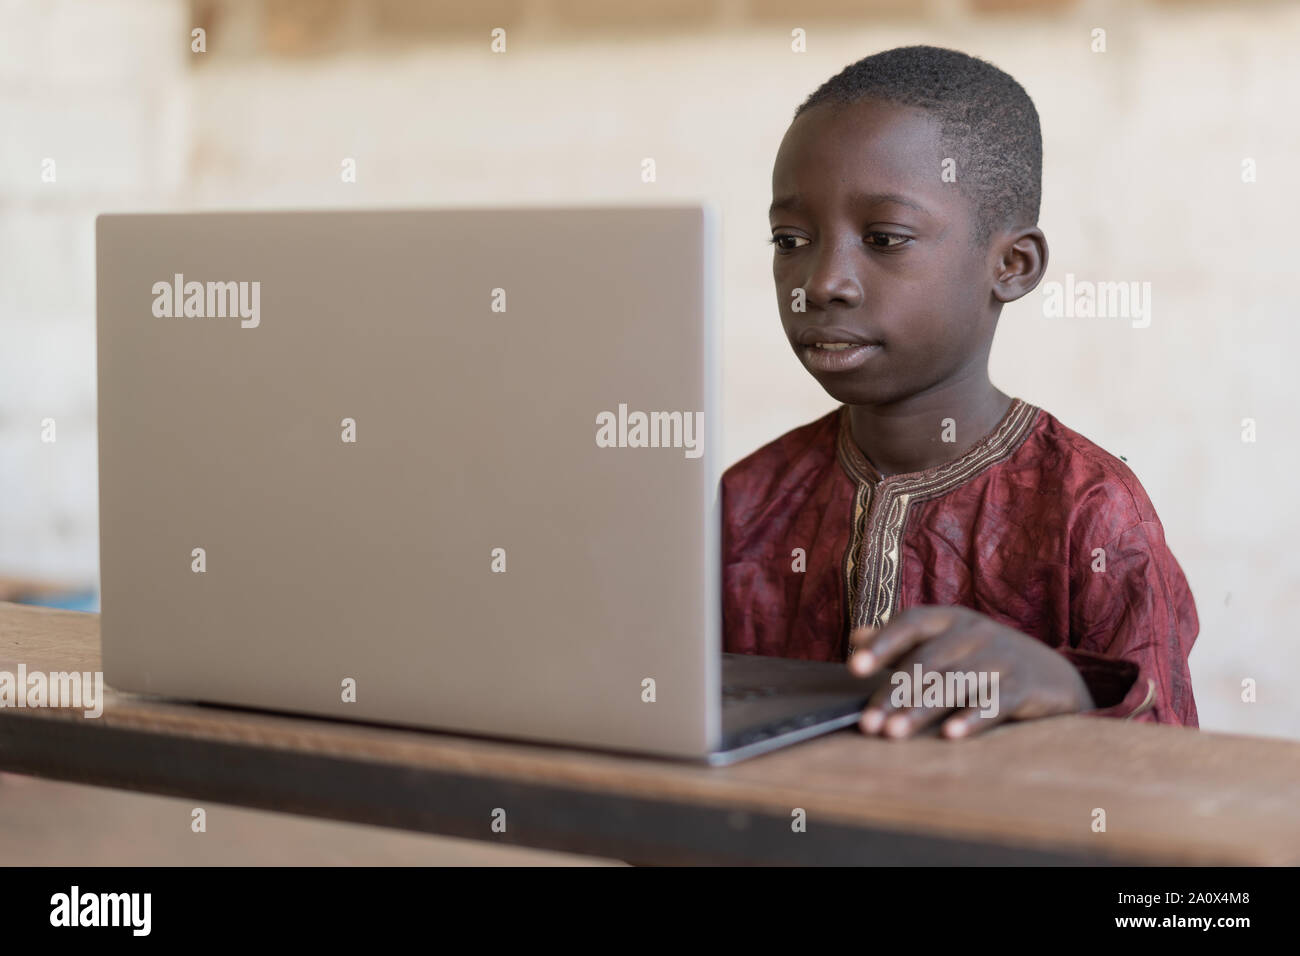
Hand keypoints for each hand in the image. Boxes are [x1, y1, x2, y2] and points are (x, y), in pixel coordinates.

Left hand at [847, 605, 1094, 739]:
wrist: (1050, 675)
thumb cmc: (981, 660)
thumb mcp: (943, 643)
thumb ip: (901, 643)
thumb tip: (856, 636)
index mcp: (949, 619)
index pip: (911, 624)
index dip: (882, 644)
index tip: (854, 668)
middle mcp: (973, 632)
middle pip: (927, 661)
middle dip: (895, 693)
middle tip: (868, 723)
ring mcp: (1000, 657)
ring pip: (955, 683)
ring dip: (922, 709)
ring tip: (895, 733)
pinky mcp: (1024, 685)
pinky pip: (995, 701)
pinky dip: (972, 717)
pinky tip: (951, 735)